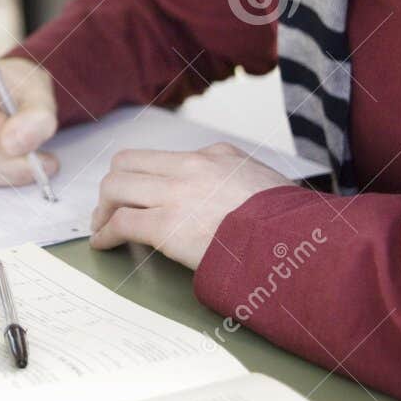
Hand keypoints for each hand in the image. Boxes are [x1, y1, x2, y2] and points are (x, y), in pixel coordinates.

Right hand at [0, 52, 58, 186]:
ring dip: (5, 171)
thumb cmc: (16, 85)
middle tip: (43, 162)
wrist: (1, 89)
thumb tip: (14, 145)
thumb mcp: (38, 90)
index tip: (23, 133)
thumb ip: (37, 115)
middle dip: (11, 160)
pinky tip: (8, 162)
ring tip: (31, 161)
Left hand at [90, 143, 289, 268]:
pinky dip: (105, 234)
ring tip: (102, 226)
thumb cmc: (290, 223)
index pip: (159, 157)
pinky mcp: (167, 225)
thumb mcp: (265, 182)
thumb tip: (224, 192)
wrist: (298, 242)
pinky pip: (121, 223)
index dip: (139, 175)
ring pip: (116, 188)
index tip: (133, 193)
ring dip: (103, 209)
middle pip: (126, 164)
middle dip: (112, 187)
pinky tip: (104, 244)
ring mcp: (176, 195)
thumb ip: (236, 179)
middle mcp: (190, 168)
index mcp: (214, 156)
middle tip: (108, 208)